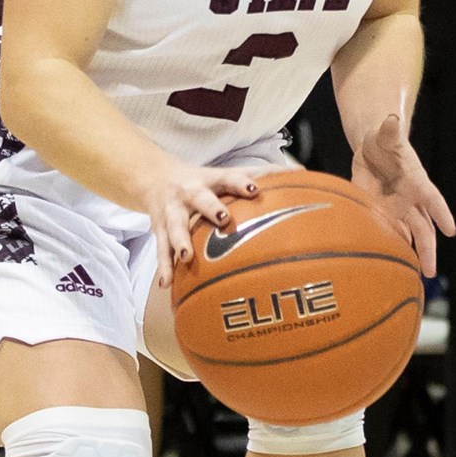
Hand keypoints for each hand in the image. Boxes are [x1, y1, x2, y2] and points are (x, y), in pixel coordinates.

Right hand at [141, 159, 295, 288]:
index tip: (255, 190)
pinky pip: (161, 249)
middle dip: (211, 208)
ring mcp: (173, 210)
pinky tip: (166, 284)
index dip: (241, 183)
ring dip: (180, 240)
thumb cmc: (202, 181)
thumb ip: (259, 174)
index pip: (229, 178)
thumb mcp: (225, 174)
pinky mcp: (159, 228)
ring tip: (187, 256)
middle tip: (224, 219)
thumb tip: (301, 173)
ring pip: (175, 225)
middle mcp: (191, 192)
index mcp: (211, 180)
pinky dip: (163, 266)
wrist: (154, 177)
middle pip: (201, 199)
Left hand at [351, 114, 455, 276]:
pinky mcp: (383, 210)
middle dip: (428, 247)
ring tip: (418, 274)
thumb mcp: (385, 132)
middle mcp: (410, 197)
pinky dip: (393, 245)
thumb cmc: (384, 138)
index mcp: (415, 179)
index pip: (431, 198)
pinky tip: (393, 264)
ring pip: (411, 233)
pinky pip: (390, 230)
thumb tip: (391, 118)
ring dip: (414, 252)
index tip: (451, 230)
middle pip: (423, 226)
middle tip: (431, 270)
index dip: (441, 212)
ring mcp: (398, 206)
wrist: (374, 146)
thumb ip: (389, 130)